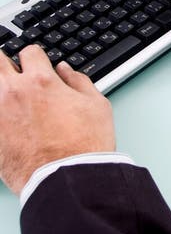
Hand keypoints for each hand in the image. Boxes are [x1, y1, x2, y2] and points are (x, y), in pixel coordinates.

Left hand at [0, 45, 114, 193]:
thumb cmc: (85, 146)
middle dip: (5, 62)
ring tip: (11, 98)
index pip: (29, 52)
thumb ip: (79, 82)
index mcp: (41, 81)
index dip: (36, 57)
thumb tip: (66, 71)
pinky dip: (1, 114)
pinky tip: (9, 121)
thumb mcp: (97, 105)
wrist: (68, 181)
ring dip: (2, 88)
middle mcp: (14, 93)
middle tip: (13, 72)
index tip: (38, 65)